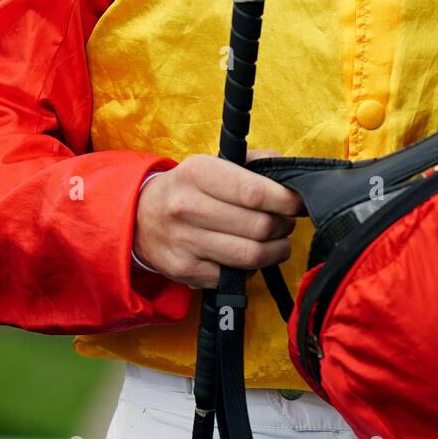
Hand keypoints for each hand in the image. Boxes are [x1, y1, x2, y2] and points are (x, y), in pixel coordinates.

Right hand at [133, 151, 301, 287]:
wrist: (140, 216)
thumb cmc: (188, 188)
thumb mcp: (213, 163)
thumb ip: (252, 162)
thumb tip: (286, 168)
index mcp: (199, 173)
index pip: (255, 192)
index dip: (286, 201)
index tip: (298, 203)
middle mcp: (188, 206)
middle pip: (258, 226)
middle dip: (283, 226)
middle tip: (286, 222)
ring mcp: (185, 241)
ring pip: (251, 255)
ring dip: (275, 250)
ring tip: (277, 241)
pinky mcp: (185, 270)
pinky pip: (234, 275)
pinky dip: (251, 269)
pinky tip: (250, 256)